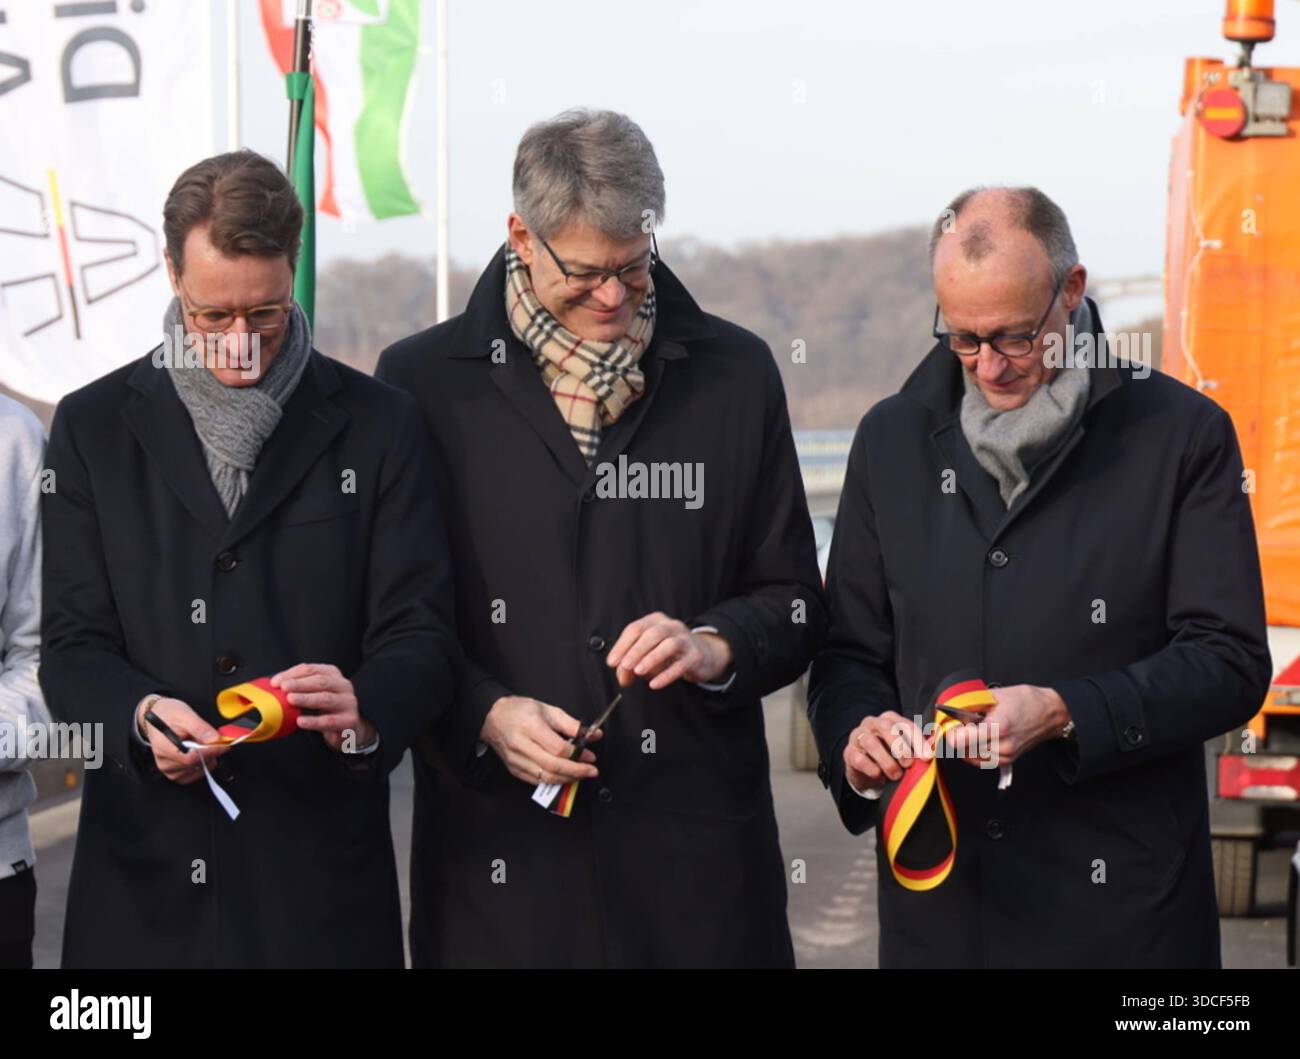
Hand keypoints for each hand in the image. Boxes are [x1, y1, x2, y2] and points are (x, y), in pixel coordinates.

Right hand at [136, 695, 229, 783]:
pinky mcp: (176, 774)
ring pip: (199, 769)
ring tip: (199, 742)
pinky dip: (204, 763)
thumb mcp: (185, 715)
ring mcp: (170, 770)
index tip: (223, 744)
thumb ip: (200, 728)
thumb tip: (216, 739)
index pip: (190, 758)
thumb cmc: (169, 715)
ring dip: (207, 756)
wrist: (158, 718)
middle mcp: (164, 762)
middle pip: (196, 764)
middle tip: (212, 738)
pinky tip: (199, 752)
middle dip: (210, 751)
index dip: (209, 751)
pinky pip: (197, 774)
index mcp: (163, 748)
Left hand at [271, 663, 373, 752]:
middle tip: (283, 688)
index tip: (275, 682)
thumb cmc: (326, 708)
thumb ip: (298, 688)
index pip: (311, 669)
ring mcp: (348, 702)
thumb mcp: (314, 693)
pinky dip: (314, 721)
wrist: (349, 728)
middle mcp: (343, 686)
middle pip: (320, 681)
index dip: (292, 674)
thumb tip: (272, 687)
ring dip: (306, 699)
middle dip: (300, 684)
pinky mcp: (350, 720)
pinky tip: (300, 721)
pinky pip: (329, 720)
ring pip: (326, 698)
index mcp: (333, 674)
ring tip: (290, 700)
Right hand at [480, 696, 601, 786]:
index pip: (558, 748)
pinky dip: (553, 781)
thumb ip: (572, 725)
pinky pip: (536, 781)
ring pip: (545, 777)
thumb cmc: (520, 711)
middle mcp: (521, 745)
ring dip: (567, 779)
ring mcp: (515, 760)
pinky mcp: (513, 769)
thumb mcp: (548, 710)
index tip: (590, 756)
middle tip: (591, 770)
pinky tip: (563, 776)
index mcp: (530, 727)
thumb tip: (594, 734)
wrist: (494, 717)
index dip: (577, 755)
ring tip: (580, 775)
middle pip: (553, 766)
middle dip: (576, 771)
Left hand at [605, 612, 732, 689]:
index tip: (612, 662)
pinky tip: (654, 684)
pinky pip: (680, 665)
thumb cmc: (668, 654)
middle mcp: (671, 626)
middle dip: (636, 650)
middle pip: (652, 634)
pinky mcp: (695, 656)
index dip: (622, 645)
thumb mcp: (647, 655)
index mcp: (655, 621)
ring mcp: (685, 640)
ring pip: (668, 645)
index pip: (635, 629)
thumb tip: (622, 678)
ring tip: (639, 671)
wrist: (703, 655)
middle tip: (624, 666)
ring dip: (651, 658)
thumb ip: (631, 665)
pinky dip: (666, 675)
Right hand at [842, 710, 930, 792]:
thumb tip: (934, 750)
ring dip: (886, 761)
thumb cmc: (890, 756)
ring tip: (896, 775)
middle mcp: (872, 723)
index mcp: (890, 719)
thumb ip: (919, 747)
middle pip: (885, 727)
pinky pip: (859, 758)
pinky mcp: (849, 752)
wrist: (867, 770)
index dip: (918, 741)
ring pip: (870, 742)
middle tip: (909, 764)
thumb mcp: (906, 750)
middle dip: (900, 746)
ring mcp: (858, 736)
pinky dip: (871, 768)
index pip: (905, 725)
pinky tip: (879, 776)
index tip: (927, 757)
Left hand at [946, 684, 1069, 767]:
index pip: (958, 741)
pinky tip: (979, 739)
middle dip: (958, 736)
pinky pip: (981, 761)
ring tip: (975, 730)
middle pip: (962, 749)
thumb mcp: (995, 695)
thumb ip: (971, 704)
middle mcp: (1001, 745)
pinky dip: (975, 751)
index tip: (951, 723)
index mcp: (997, 727)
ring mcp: (1005, 755)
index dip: (951, 731)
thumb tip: (952, 710)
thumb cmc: (1027, 701)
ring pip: (970, 757)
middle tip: (962, 724)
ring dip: (966, 744)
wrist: (1050, 713)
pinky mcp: (1007, 761)